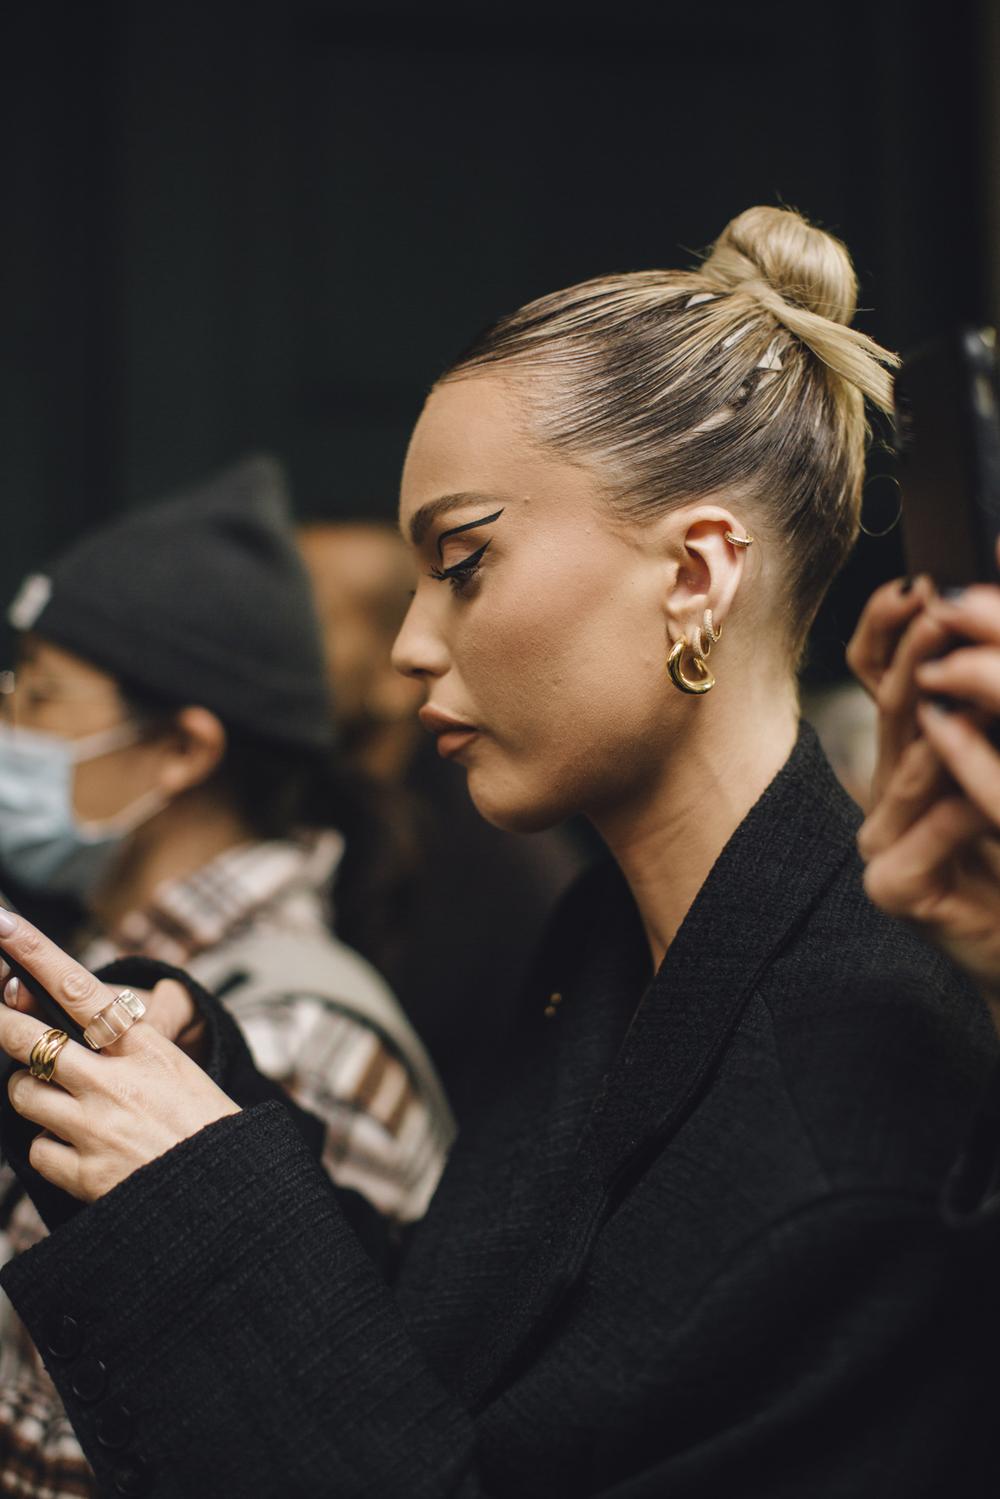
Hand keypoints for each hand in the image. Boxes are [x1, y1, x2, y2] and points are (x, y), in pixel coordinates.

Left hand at [0, 911, 238, 1201]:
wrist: (234, 1198)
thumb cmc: (206, 1129)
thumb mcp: (179, 1072)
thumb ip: (126, 1049)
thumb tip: (71, 1029)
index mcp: (146, 1048)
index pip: (81, 989)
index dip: (36, 953)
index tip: (3, 923)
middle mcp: (116, 1082)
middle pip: (32, 1039)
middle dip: (1, 1021)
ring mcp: (96, 1128)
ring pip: (24, 1093)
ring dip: (29, 1092)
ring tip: (54, 1099)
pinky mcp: (85, 1175)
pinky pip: (37, 1150)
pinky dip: (48, 1147)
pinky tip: (75, 1149)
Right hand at [853, 563, 999, 1029]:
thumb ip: (984, 703)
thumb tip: (976, 594)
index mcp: (908, 749)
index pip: (874, 670)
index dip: (884, 628)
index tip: (916, 586)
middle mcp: (886, 788)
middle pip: (888, 709)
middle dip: (911, 658)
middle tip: (935, 615)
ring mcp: (881, 839)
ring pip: (905, 773)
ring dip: (936, 735)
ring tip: (961, 696)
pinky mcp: (891, 886)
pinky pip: (923, 840)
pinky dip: (954, 816)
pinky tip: (976, 799)